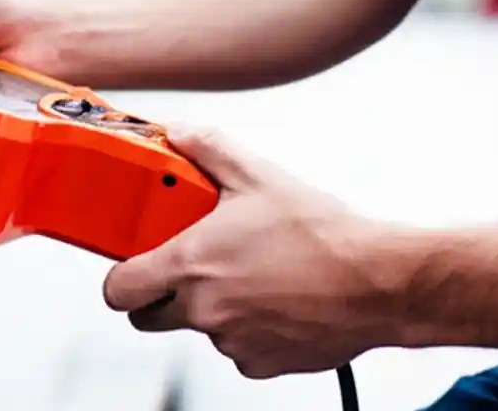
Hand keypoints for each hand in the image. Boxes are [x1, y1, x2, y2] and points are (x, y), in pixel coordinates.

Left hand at [102, 128, 403, 378]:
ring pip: (200, 330)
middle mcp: (204, 310)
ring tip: (251, 276)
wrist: (379, 282)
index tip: (134, 266)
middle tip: (186, 271)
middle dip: (158, 297)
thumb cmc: (322, 234)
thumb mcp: (258, 175)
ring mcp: (232, 341)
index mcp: (190, 265)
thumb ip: (208, 150)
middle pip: (148, 318)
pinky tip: (275, 302)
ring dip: (212, 309)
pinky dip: (248, 331)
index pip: (118, 291)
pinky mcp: (262, 364)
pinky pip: (239, 350)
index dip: (121, 279)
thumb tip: (178, 133)